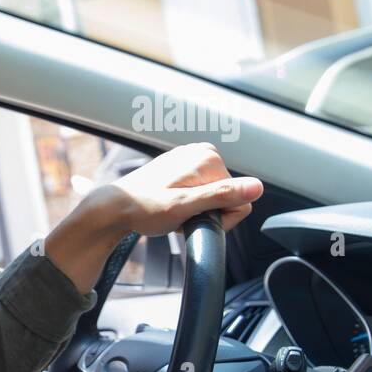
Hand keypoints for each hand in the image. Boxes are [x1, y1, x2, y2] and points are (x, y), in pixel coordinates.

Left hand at [90, 142, 262, 235]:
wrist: (114, 208)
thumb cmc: (143, 208)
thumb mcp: (185, 207)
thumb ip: (222, 196)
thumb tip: (256, 187)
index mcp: (209, 158)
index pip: (241, 199)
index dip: (219, 218)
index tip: (194, 218)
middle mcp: (203, 153)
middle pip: (228, 196)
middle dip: (207, 212)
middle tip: (180, 215)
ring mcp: (192, 158)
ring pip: (215, 195)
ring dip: (198, 209)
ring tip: (174, 209)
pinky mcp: (183, 166)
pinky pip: (201, 190)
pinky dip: (190, 202)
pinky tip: (172, 203)